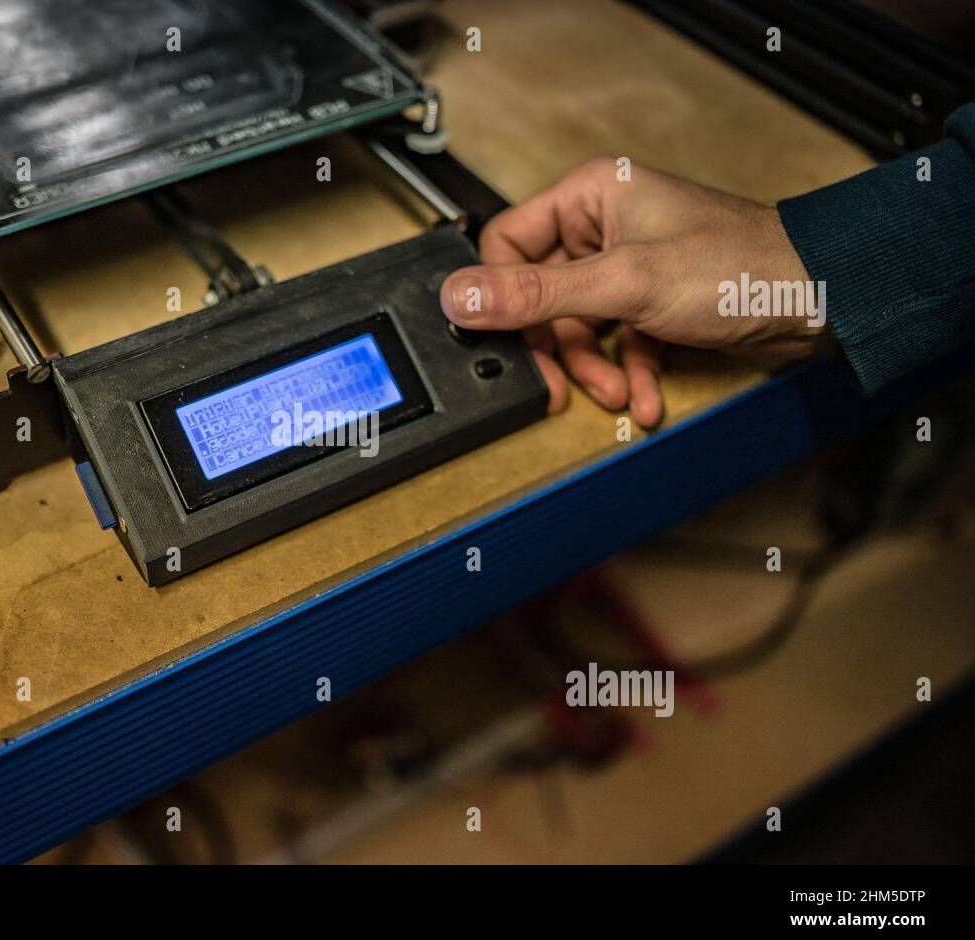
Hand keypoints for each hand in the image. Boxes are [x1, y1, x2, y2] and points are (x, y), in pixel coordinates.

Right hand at [439, 158, 831, 427]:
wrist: (820, 300)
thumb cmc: (740, 266)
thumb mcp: (622, 284)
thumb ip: (535, 295)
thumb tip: (459, 298)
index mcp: (588, 197)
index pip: (506, 247)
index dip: (502, 299)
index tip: (500, 341)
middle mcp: (603, 227)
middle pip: (541, 297)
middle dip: (559, 350)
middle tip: (557, 387)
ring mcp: (628, 267)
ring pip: (579, 328)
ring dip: (597, 370)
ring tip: (618, 395)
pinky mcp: (652, 302)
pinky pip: (617, 342)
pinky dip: (629, 374)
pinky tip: (644, 400)